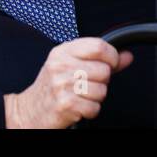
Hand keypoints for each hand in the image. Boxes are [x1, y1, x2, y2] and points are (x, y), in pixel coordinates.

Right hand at [3, 38, 132, 128]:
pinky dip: (90, 111)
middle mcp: (61, 66)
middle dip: (102, 82)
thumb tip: (126, 56)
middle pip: (104, 70)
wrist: (30, 110)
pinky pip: (94, 108)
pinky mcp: (65, 104)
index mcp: (63, 51)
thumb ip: (100, 60)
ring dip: (96, 98)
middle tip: (88, 84)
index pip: (98, 46)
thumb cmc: (52, 87)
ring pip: (102, 91)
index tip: (111, 64)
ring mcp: (62, 85)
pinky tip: (78, 107)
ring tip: (81, 96)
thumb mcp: (71, 65)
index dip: (111, 56)